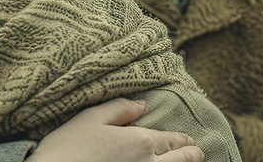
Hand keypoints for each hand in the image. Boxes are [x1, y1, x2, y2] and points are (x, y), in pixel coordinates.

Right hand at [27, 98, 204, 161]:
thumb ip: (120, 109)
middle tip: (195, 153)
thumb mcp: (90, 118)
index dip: (184, 141)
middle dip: (193, 155)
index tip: (188, 141)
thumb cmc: (67, 150)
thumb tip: (142, 106)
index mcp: (142, 142)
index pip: (175, 141)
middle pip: (186, 161)